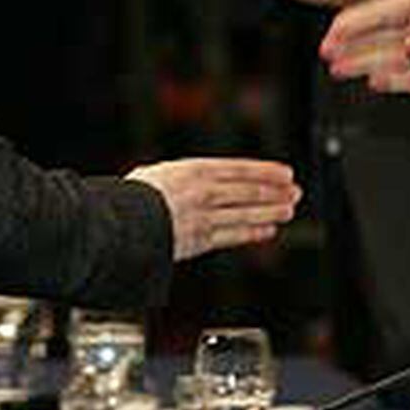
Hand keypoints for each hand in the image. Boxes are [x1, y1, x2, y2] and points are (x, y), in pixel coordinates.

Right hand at [124, 158, 300, 261]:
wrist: (115, 226)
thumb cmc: (130, 199)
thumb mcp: (155, 174)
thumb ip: (181, 176)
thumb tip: (197, 178)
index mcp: (192, 170)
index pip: (238, 169)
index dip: (265, 171)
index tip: (284, 173)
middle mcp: (202, 192)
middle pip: (247, 191)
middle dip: (274, 192)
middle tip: (294, 191)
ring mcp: (202, 217)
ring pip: (245, 213)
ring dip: (270, 211)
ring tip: (288, 210)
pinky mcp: (198, 240)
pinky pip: (232, 235)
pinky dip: (252, 232)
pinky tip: (268, 231)